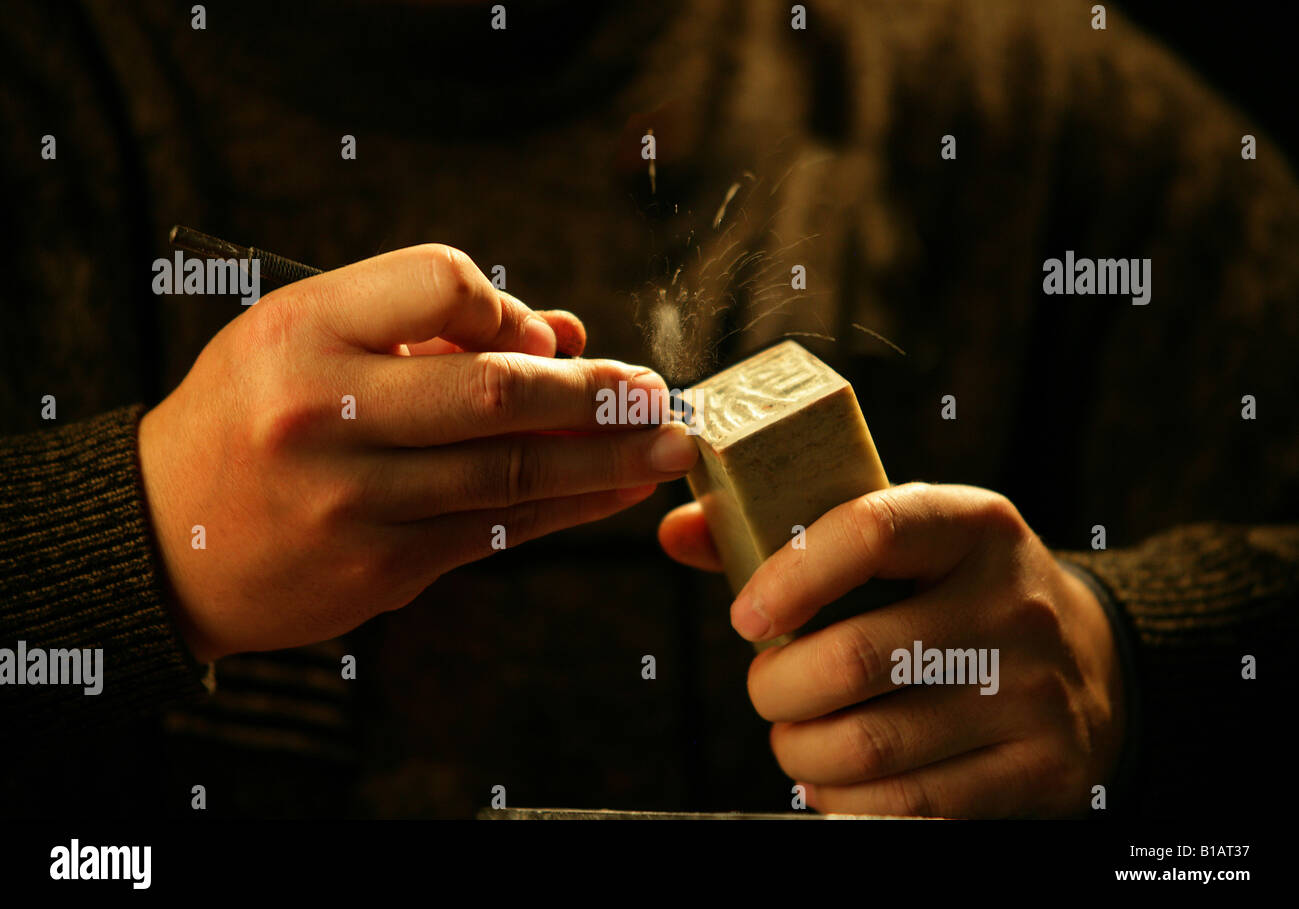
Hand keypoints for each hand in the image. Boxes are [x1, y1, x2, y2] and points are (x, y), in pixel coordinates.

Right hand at [141, 244, 697, 661]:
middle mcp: (322, 413)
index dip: (509, 306)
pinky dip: (568, 509)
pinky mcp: (379, 569)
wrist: (164, 537)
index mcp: (302, 333)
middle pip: (496, 392)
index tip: (542, 335)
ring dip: (606, 459)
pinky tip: (617, 492)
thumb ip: (428, 329)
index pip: (443, 283)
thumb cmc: (251, 414)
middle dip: (597, 392)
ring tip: (670, 446)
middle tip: (659, 392)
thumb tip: (562, 333)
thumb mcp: (308, 339)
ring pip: (510, 473)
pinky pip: (497, 532)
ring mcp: (353, 500)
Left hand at [659, 482, 1125, 816]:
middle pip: (854, 658)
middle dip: (776, 687)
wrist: (1091, 661)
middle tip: (766, 687)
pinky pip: (909, 806)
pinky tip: (831, 779)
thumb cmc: (955, 590)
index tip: (746, 617)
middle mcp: (1013, 604)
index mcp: (974, 525)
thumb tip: (678, 533)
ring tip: (793, 735)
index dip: (791, 574)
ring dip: (799, 750)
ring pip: (870, 745)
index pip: (872, 531)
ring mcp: (1033, 692)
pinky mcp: (1039, 769)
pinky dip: (844, 801)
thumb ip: (788, 531)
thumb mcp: (904, 542)